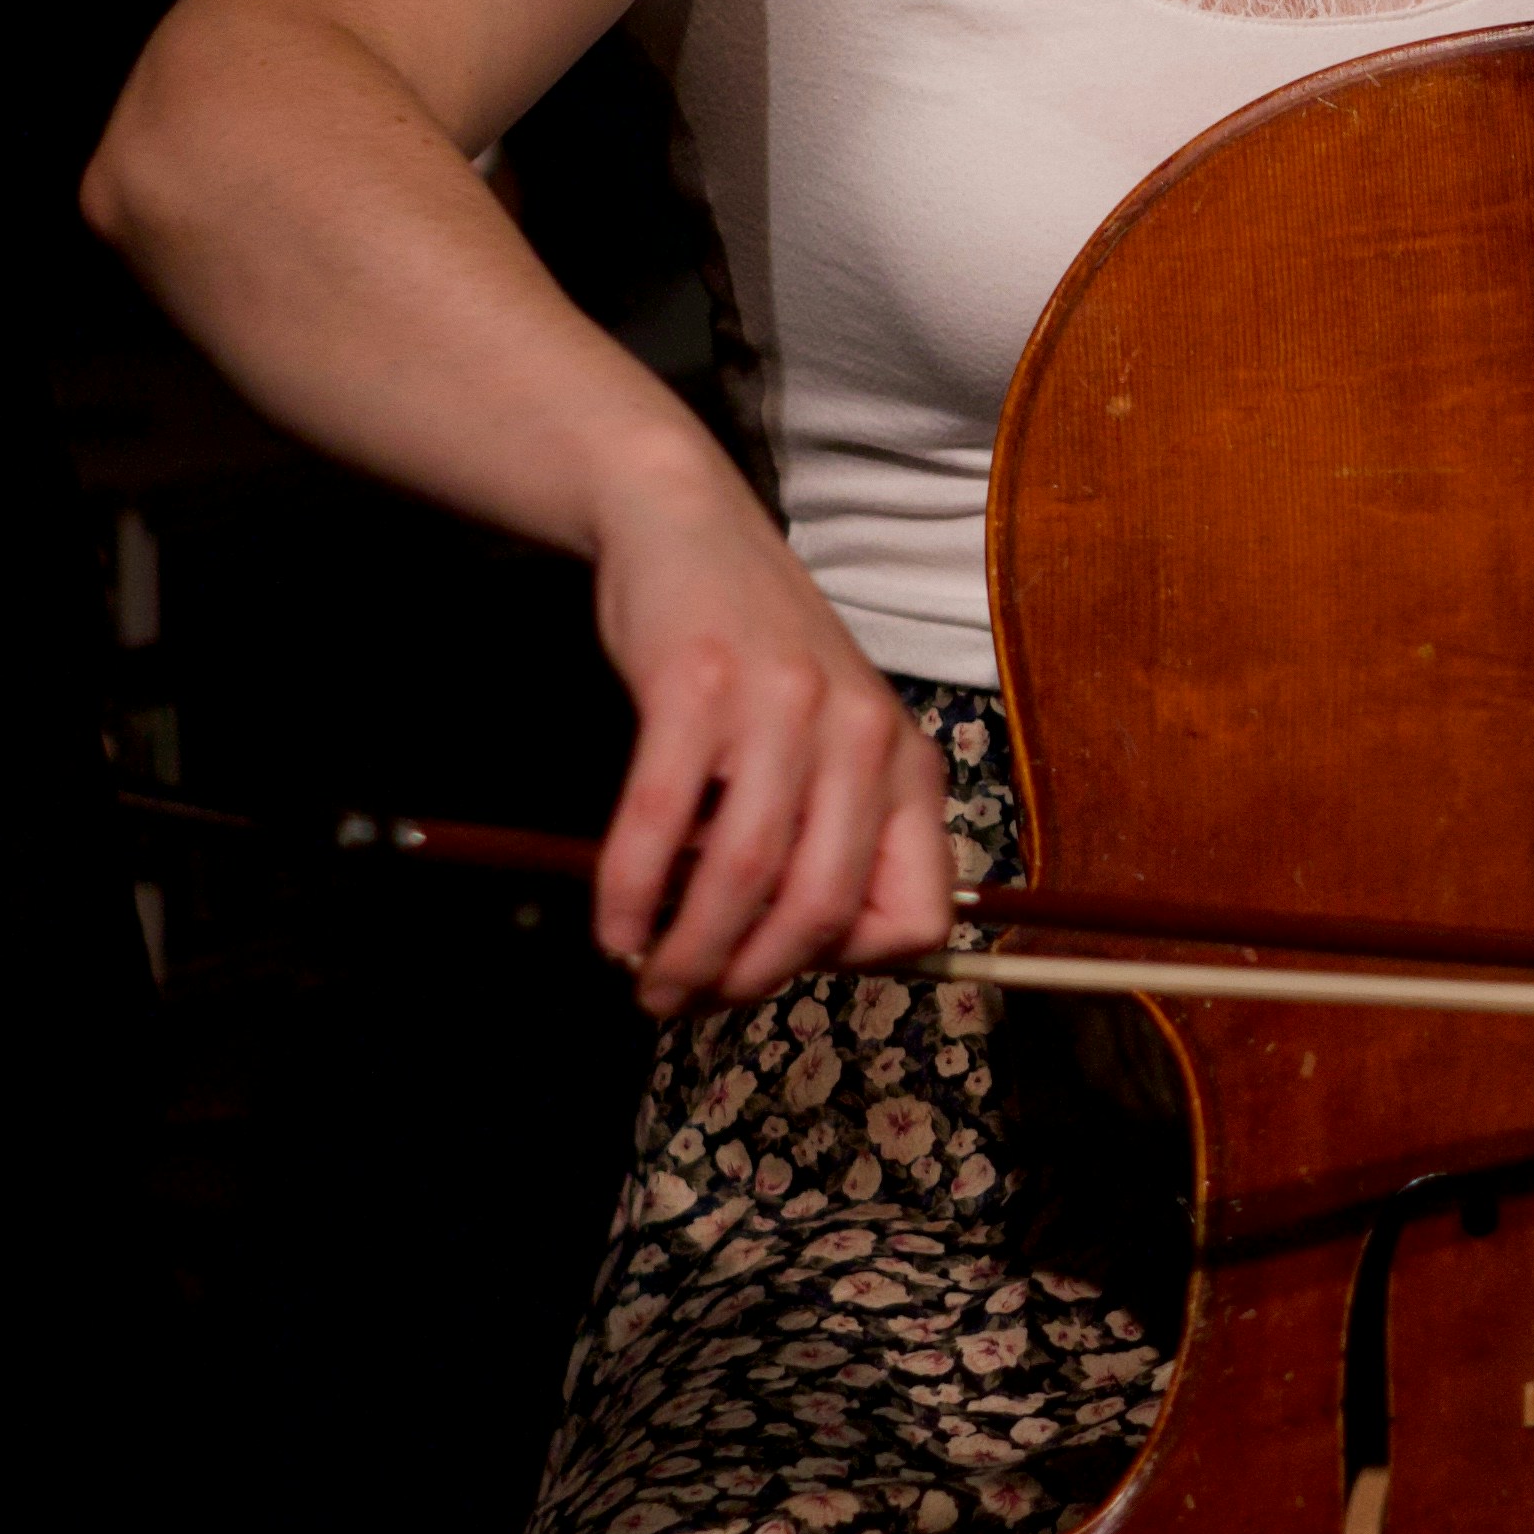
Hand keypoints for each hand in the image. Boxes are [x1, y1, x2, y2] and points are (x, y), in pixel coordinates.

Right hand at [587, 456, 957, 1016]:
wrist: (688, 527)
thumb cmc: (756, 656)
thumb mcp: (831, 740)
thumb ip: (834, 833)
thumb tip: (791, 958)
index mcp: (908, 764)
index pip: (919, 913)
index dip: (850, 965)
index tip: (784, 969)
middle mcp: (863, 737)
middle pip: (823, 909)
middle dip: (750, 981)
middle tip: (689, 1007)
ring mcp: (781, 707)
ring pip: (743, 876)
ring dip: (687, 952)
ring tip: (646, 983)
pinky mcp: (697, 685)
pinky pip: (662, 819)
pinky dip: (632, 891)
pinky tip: (613, 927)